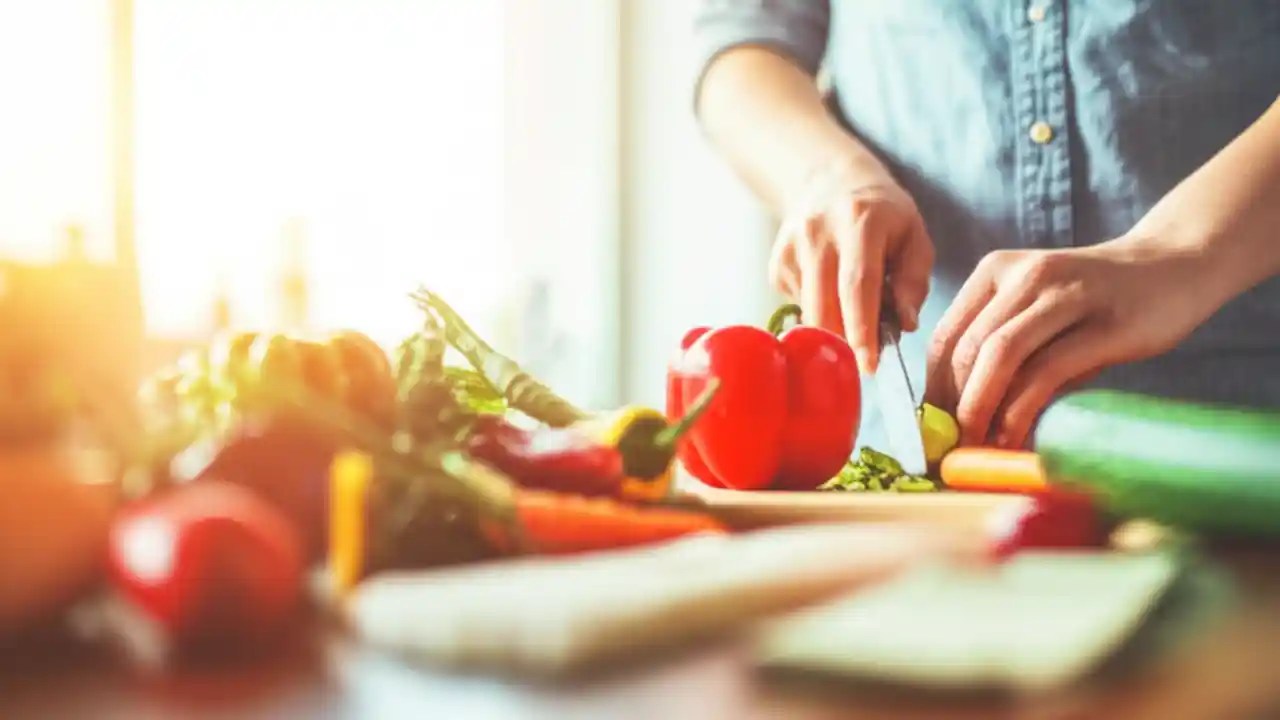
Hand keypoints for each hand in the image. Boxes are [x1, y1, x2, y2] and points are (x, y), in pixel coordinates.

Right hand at [769, 167, 933, 372]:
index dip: (862, 329)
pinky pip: (800, 307)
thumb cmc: (881, 214)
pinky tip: (832, 291)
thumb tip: (904, 324)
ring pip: (809, 314)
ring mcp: (790, 248)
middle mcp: (817, 232)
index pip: (857, 284)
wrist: (827, 181)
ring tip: (856, 319)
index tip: (869, 366)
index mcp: (859, 221)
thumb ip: (914, 279)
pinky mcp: (777, 264)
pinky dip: (821, 312)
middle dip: (844, 343)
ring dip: (834, 331)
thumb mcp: (913, 234)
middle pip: (825, 306)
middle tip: (866, 361)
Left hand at [926, 236, 1225, 448]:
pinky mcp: (1105, 323)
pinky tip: (1013, 438)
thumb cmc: (1093, 303)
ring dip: (979, 410)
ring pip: (1000, 356)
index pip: (946, 336)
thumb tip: (958, 418)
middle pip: (967, 348)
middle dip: (949, 407)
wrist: (1171, 266)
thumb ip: (1000, 354)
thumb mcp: (1036, 313)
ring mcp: (1065, 295)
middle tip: (946, 449)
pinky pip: (1047, 371)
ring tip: (974, 448)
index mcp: (995, 271)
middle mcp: (1025, 276)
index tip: (927, 431)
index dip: (929, 390)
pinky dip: (1021, 411)